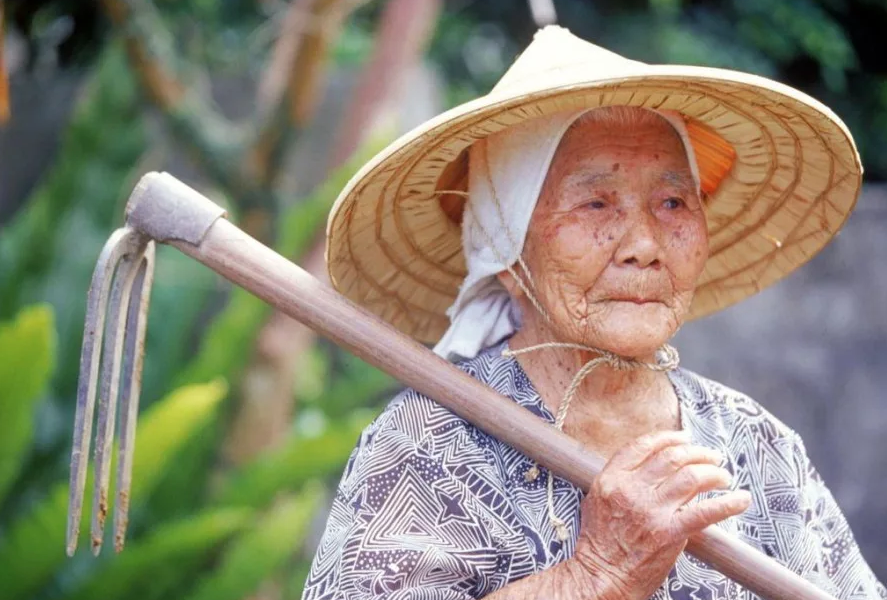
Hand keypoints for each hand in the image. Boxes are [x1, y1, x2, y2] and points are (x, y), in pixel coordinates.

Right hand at [567, 430, 750, 599]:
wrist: (602, 576)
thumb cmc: (600, 543)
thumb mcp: (598, 500)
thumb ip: (620, 480)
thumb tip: (654, 465)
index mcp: (611, 479)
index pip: (643, 446)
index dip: (669, 438)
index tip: (685, 438)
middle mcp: (630, 490)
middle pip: (672, 457)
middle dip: (698, 452)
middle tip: (712, 457)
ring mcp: (650, 511)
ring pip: (691, 477)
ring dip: (714, 473)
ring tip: (724, 476)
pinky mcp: (668, 533)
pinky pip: (705, 512)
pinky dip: (727, 503)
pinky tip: (740, 499)